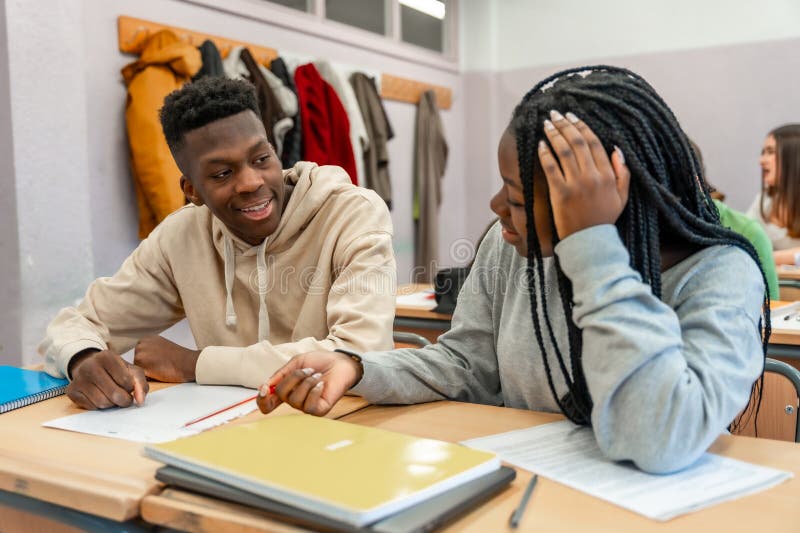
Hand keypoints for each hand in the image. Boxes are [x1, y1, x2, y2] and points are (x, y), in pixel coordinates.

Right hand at [67, 349, 148, 408]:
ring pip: (102, 403)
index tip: (129, 386)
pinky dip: (99, 406)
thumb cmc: (114, 369)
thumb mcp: (130, 370)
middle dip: (124, 400)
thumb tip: (140, 401)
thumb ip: (140, 383)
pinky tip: (100, 396)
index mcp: (106, 356)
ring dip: (112, 404)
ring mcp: (78, 378)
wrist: (89, 366)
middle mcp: (90, 366)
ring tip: (112, 396)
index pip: (126, 381)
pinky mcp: (71, 391)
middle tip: (125, 398)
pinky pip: (91, 407)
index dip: (131, 388)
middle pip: (114, 394)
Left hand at [133, 335, 199, 382]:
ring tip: (161, 369)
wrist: (187, 362)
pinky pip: (140, 376)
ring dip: (147, 372)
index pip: (140, 354)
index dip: (149, 361)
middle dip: (146, 366)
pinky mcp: (141, 365)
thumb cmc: (179, 357)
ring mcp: (139, 354)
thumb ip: (151, 349)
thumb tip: (146, 358)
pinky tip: (158, 373)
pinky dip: (149, 377)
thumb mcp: (163, 346)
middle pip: (137, 361)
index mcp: (146, 339)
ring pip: (138, 369)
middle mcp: (140, 344)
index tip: (160, 360)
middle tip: (161, 365)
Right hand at [256, 351, 362, 415]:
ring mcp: (306, 406)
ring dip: (306, 382)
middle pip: (280, 394)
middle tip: (308, 370)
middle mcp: (294, 400)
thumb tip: (265, 386)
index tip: (265, 389)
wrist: (340, 362)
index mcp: (287, 390)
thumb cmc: (320, 362)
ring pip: (294, 399)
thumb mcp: (296, 363)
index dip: (262, 400)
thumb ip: (280, 374)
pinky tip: (322, 384)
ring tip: (317, 375)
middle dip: (293, 377)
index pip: (268, 404)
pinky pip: (308, 406)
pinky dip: (314, 390)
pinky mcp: (318, 410)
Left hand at [539, 110, 629, 238]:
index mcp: (608, 175)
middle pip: (577, 142)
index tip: (572, 117)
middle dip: (565, 124)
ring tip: (546, 124)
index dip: (582, 126)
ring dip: (553, 133)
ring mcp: (576, 184)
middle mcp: (593, 176)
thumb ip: (622, 173)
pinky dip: (544, 153)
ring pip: (563, 151)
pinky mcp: (560, 193)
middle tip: (555, 114)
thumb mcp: (622, 197)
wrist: (590, 242)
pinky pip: (551, 167)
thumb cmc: (604, 220)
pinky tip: (539, 144)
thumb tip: (617, 150)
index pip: (595, 143)